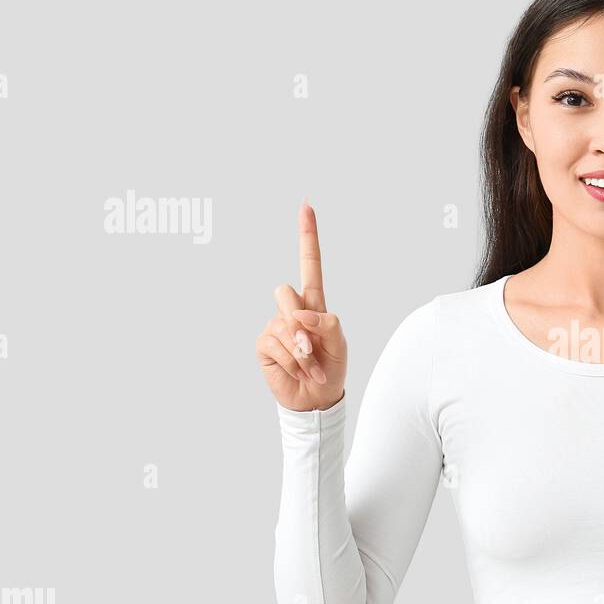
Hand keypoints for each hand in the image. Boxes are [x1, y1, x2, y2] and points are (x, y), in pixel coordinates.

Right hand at [255, 200, 347, 411]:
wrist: (317, 398)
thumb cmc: (331, 367)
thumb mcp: (339, 343)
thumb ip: (326, 323)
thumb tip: (298, 317)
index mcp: (314, 303)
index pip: (310, 264)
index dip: (307, 236)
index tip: (306, 205)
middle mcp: (292, 310)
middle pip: (287, 292)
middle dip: (301, 320)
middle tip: (313, 348)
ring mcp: (275, 326)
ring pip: (282, 321)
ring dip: (302, 349)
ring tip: (310, 364)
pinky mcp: (263, 344)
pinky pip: (275, 342)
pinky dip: (291, 359)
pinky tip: (297, 369)